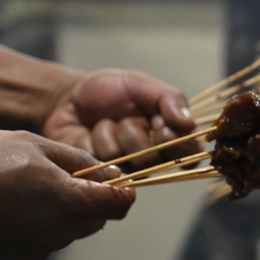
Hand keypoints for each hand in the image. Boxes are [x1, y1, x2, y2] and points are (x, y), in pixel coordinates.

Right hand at [0, 131, 135, 259]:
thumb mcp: (33, 144)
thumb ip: (77, 159)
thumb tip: (107, 173)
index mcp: (73, 202)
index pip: (121, 204)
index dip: (124, 191)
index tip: (116, 181)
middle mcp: (63, 232)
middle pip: (96, 219)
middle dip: (90, 200)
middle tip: (59, 174)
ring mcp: (40, 249)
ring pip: (68, 230)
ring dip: (60, 212)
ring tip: (23, 186)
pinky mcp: (17, 259)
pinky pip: (40, 241)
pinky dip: (34, 225)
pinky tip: (5, 207)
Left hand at [41, 69, 201, 168]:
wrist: (69, 97)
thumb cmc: (110, 90)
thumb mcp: (141, 84)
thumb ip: (169, 98)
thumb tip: (189, 123)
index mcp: (172, 136)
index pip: (190, 152)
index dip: (173, 138)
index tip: (159, 120)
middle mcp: (153, 157)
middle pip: (154, 158)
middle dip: (134, 131)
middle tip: (126, 117)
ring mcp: (127, 168)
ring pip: (126, 159)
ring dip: (111, 132)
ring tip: (105, 122)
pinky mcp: (102, 175)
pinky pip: (102, 162)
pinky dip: (93, 140)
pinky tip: (89, 134)